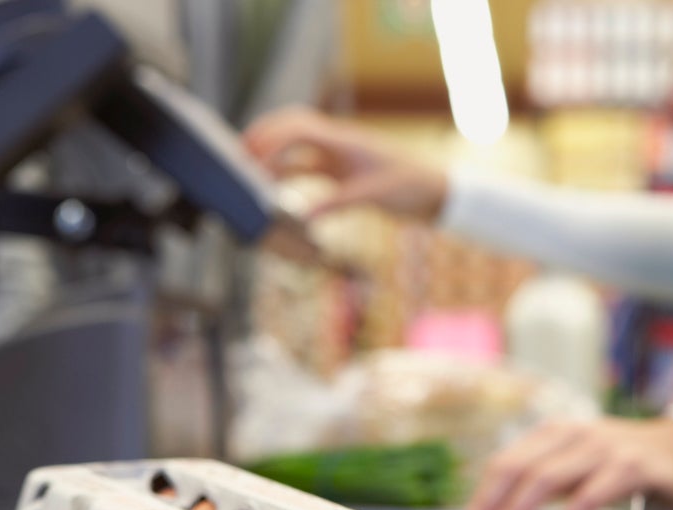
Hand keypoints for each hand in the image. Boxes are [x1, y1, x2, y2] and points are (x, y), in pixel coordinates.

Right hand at [243, 108, 448, 222]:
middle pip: (290, 130)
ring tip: (248, 178)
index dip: (269, 140)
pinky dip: (289, 179)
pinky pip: (307, 172)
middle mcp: (337, 145)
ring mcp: (338, 159)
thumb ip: (337, 203)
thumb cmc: (410, 186)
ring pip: (296, 153)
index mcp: (343, 141)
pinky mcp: (342, 175)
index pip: (297, 129)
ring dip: (272, 161)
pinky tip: (275, 194)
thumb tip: (301, 218)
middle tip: (236, 159)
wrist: (436, 192)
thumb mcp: (374, 195)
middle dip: (262, 140)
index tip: (249, 159)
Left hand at [452, 419, 672, 509]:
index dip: (482, 498)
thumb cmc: (620, 460)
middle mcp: (573, 434)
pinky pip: (588, 497)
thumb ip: (543, 480)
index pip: (505, 463)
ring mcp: (602, 448)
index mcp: (553, 432)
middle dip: (490, 508)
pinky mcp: (629, 467)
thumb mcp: (576, 461)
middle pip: (518, 469)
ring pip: (546, 479)